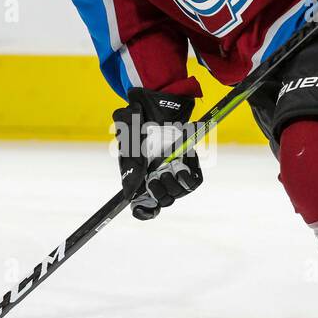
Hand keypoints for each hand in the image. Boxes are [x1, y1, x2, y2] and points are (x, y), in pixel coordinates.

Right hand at [112, 89, 202, 221]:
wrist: (158, 105)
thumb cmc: (138, 120)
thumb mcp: (126, 135)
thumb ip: (127, 162)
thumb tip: (129, 194)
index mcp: (138, 177)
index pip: (142, 207)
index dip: (144, 212)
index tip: (146, 208)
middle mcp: (157, 178)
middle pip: (162, 200)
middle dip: (158, 192)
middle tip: (154, 176)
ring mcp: (174, 174)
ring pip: (176, 193)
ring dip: (172, 183)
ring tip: (168, 166)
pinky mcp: (190, 167)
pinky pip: (192, 182)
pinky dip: (187, 177)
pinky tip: (180, 164)